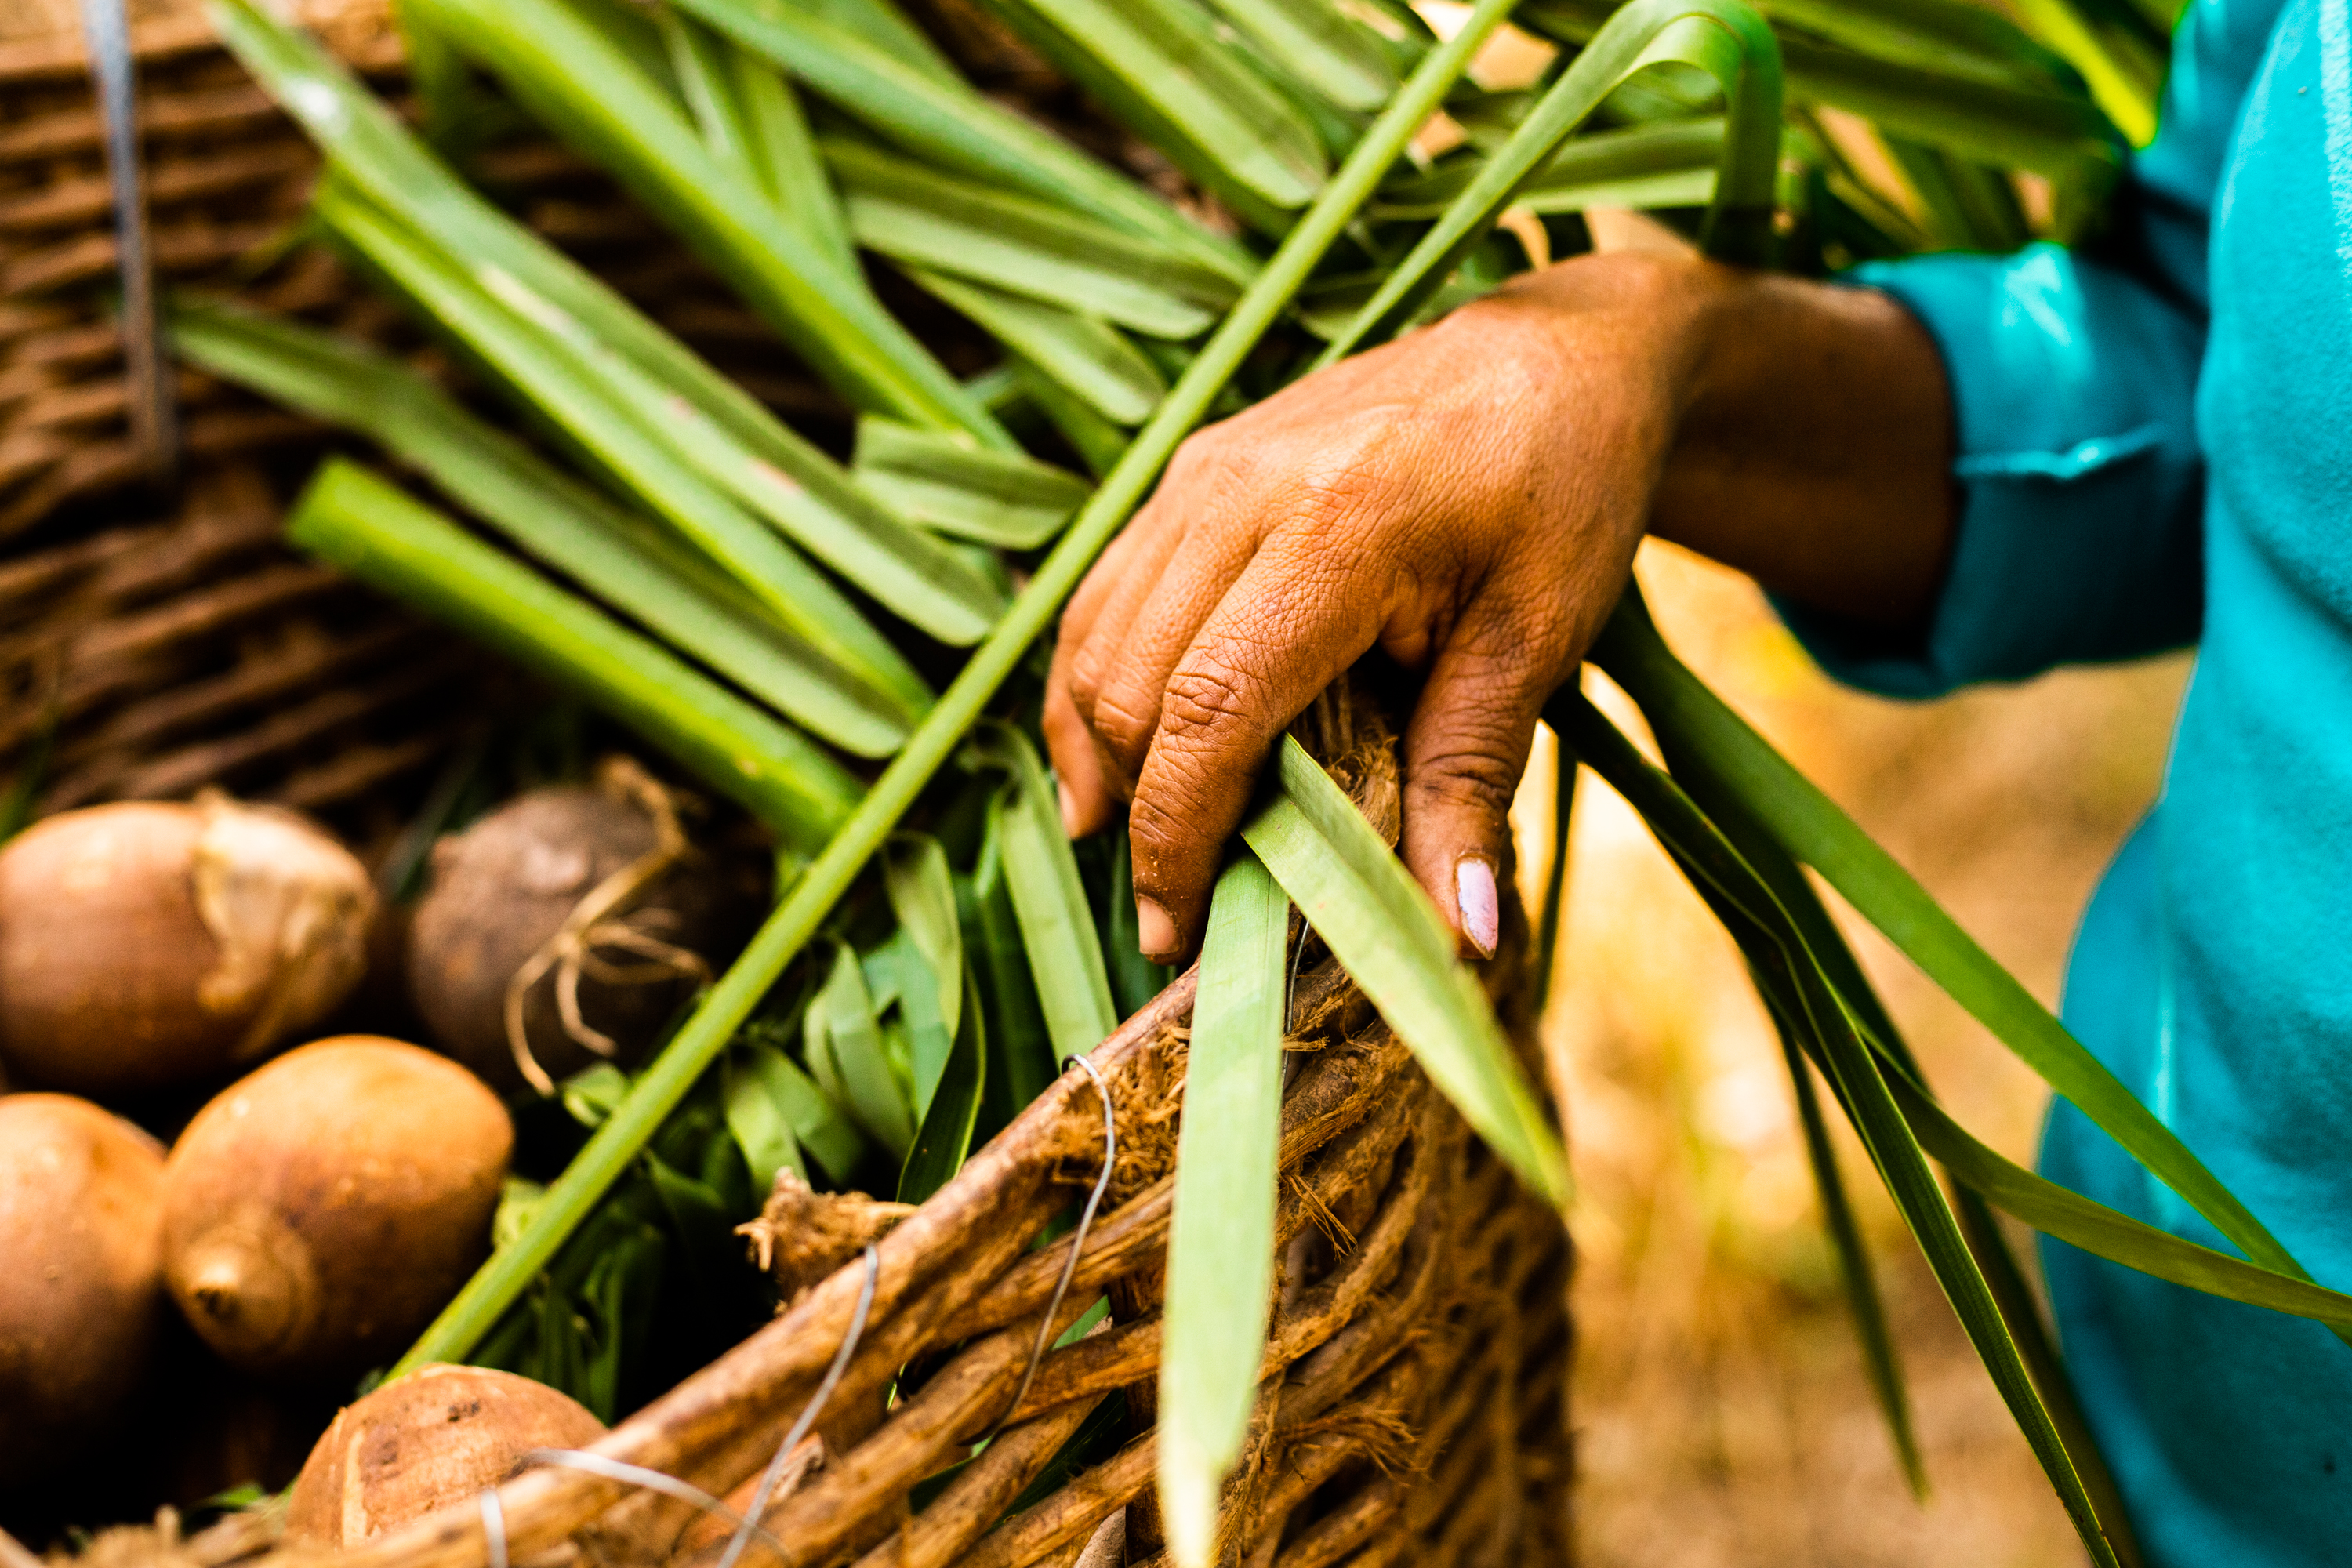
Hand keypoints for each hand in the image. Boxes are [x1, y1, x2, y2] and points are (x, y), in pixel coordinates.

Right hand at [1045, 249, 1952, 963]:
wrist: (1556, 357)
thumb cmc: (1563, 497)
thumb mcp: (1537, 642)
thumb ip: (1470, 784)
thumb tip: (1451, 937)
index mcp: (1337, 529)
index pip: (1208, 707)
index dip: (1176, 833)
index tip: (1179, 931)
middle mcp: (1240, 488)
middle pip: (1128, 682)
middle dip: (1134, 813)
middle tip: (1173, 915)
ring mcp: (1201, 468)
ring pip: (1095, 638)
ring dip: (1095, 755)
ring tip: (1129, 851)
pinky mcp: (1190, 468)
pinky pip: (1105, 594)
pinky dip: (1094, 686)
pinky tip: (1115, 761)